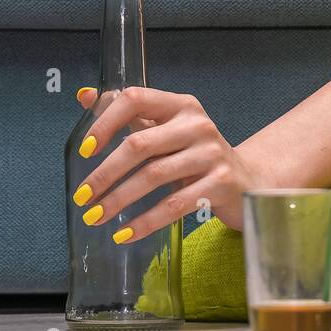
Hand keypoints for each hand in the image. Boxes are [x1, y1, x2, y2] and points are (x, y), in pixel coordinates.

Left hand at [71, 85, 262, 239]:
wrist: (248, 181)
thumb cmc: (196, 154)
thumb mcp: (166, 130)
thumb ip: (129, 114)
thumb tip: (84, 96)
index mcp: (180, 105)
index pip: (135, 99)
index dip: (105, 122)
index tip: (85, 151)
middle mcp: (197, 124)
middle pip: (140, 144)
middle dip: (105, 173)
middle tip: (82, 196)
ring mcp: (211, 154)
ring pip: (153, 177)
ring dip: (118, 200)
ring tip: (95, 217)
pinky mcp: (220, 184)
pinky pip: (174, 206)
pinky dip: (145, 222)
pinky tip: (124, 234)